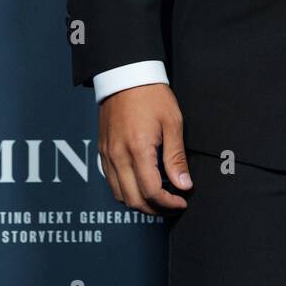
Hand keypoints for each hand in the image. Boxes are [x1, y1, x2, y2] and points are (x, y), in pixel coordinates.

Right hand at [98, 84, 191, 214]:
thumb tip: (183, 184)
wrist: (126, 76)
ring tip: (159, 199)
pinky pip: (111, 182)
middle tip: (172, 206)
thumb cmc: (151, 96)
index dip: (168, 203)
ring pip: (119, 195)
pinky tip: (142, 185)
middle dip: (155, 209)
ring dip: (139, 203)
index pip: (151, 191)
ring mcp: (107, 155)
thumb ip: (176, 157)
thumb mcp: (172, 123)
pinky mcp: (103, 151)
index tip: (182, 202)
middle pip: (133, 200)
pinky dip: (126, 191)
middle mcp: (118, 156)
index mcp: (137, 149)